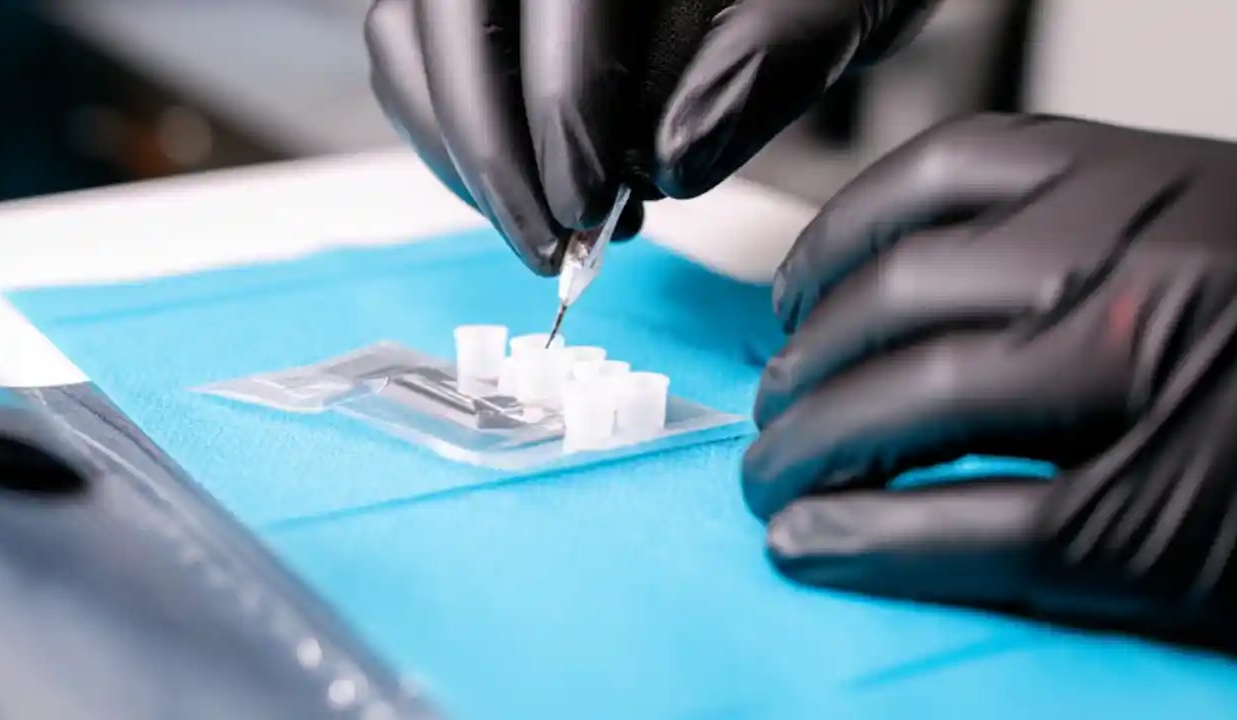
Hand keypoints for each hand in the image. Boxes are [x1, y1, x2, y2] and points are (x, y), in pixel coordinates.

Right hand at [365, 0, 936, 274]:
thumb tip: (671, 167)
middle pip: (451, 21)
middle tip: (549, 245)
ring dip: (460, 152)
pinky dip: (444, 136)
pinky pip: (410, 56)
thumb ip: (760, 70)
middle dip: (494, 153)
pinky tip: (512, 193)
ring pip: (412, 39)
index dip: (561, 113)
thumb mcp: (825, 10)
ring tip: (538, 231)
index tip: (586, 209)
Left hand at [747, 113, 1236, 648]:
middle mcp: (1147, 264)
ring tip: (775, 476)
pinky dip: (864, 537)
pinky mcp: (1154, 524)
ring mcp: (1150, 389)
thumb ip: (1078, 236)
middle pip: (899, 296)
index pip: (937, 176)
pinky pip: (965, 523)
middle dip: (804, 362)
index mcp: (1154, 183)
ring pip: (913, 405)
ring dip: (808, 448)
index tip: (793, 290)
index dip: (831, 238)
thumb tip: (903, 286)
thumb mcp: (1206, 238)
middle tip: (775, 405)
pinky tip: (812, 541)